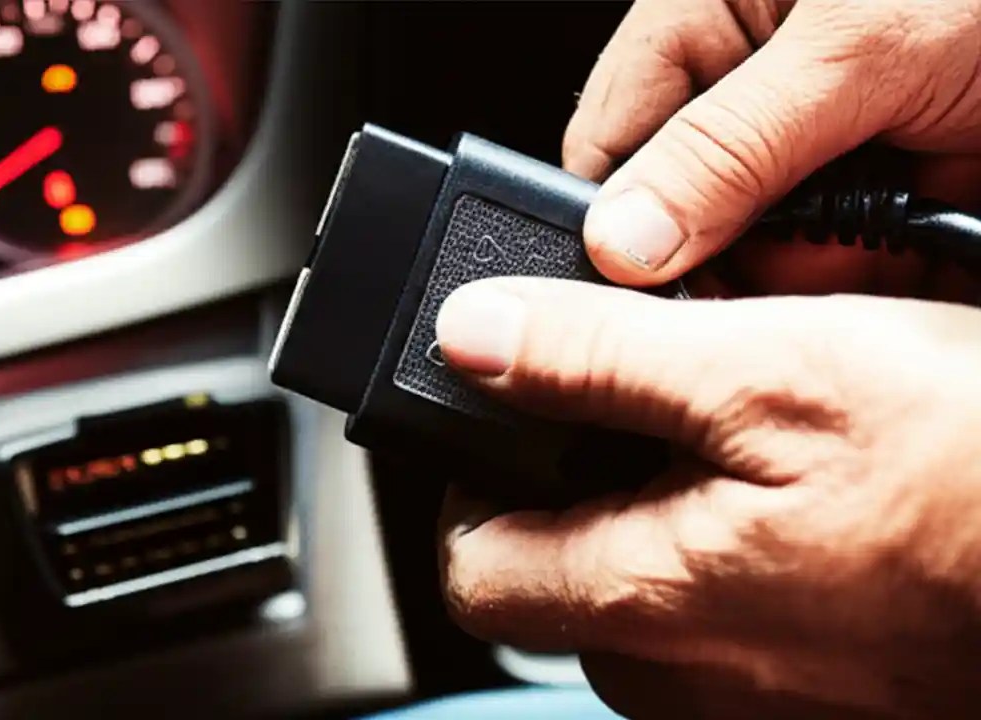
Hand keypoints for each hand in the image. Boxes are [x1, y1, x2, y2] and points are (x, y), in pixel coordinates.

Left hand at [435, 279, 980, 717]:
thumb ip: (595, 357)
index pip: (470, 569)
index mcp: (646, 601)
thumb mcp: (769, 371)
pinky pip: (728, 619)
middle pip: (556, 581)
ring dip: (665, 510)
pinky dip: (735, 548)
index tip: (511, 416)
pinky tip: (804, 495)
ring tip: (744, 437)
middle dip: (577, 486)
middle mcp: (689, 679)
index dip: (472, 481)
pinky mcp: (820, 693)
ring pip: (644, 597)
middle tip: (649, 402)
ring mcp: (758, 698)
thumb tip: (471, 338)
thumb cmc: (979, 477)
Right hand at [566, 0, 980, 299]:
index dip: (613, 224)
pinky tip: (904, 250)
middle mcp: (750, 92)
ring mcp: (816, 148)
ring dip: (804, 273)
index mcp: (706, 23)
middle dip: (723, 259)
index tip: (643, 286)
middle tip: (776, 269)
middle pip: (679, 216)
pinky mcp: (883, 193)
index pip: (610, 146)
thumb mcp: (856, 46)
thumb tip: (622, 237)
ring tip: (871, 240)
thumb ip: (728, 147)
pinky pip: (838, 268)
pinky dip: (864, 281)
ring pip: (758, 255)